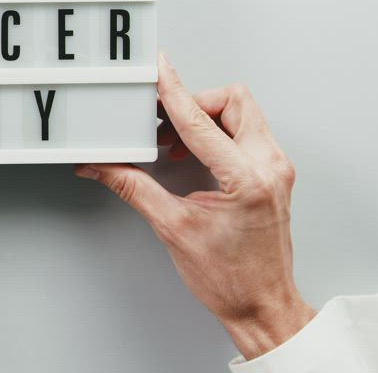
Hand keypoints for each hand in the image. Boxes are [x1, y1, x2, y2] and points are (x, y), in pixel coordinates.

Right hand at [75, 53, 315, 359]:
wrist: (263, 306)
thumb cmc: (230, 279)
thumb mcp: (172, 227)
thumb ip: (133, 187)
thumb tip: (101, 166)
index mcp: (246, 179)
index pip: (200, 121)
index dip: (173, 92)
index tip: (157, 72)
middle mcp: (268, 166)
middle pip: (232, 101)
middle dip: (193, 102)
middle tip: (160, 121)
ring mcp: (276, 168)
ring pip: (242, 113)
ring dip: (204, 118)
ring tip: (172, 143)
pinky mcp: (274, 173)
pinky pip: (246, 132)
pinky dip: (216, 133)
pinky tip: (192, 154)